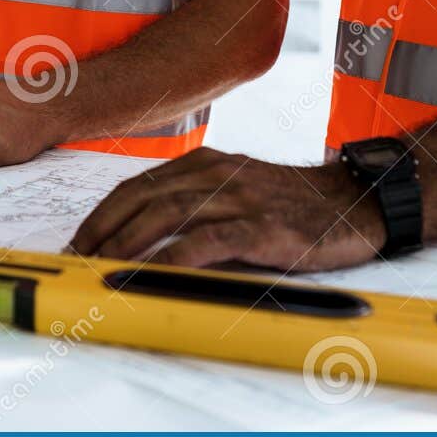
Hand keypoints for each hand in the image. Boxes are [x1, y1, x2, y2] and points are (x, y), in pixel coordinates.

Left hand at [67, 148, 386, 270]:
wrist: (356, 201)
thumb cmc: (297, 203)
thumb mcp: (241, 187)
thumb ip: (200, 200)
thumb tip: (149, 234)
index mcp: (208, 163)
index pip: (140, 184)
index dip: (104, 212)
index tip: (81, 239)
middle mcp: (217, 174)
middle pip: (142, 196)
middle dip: (103, 228)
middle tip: (79, 258)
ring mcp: (240, 199)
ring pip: (166, 213)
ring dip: (126, 242)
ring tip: (101, 266)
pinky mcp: (262, 228)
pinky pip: (206, 242)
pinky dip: (171, 259)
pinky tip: (150, 273)